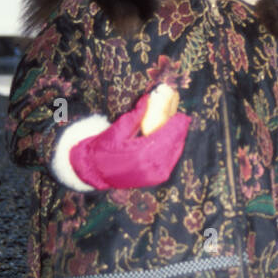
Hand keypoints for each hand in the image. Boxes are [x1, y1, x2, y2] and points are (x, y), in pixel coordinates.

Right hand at [69, 93, 190, 189]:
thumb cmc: (103, 148)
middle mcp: (149, 166)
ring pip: (173, 155)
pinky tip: (174, 142)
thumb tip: (147, 98)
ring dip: (177, 141)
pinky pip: (169, 163)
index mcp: (140, 153)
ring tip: (179, 129)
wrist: (95, 170)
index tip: (181, 116)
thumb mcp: (116, 129)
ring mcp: (153, 175)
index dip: (176, 126)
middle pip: (172, 146)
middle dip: (179, 132)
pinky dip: (173, 151)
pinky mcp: (154, 179)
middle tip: (182, 120)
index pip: (165, 137)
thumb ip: (135, 115)